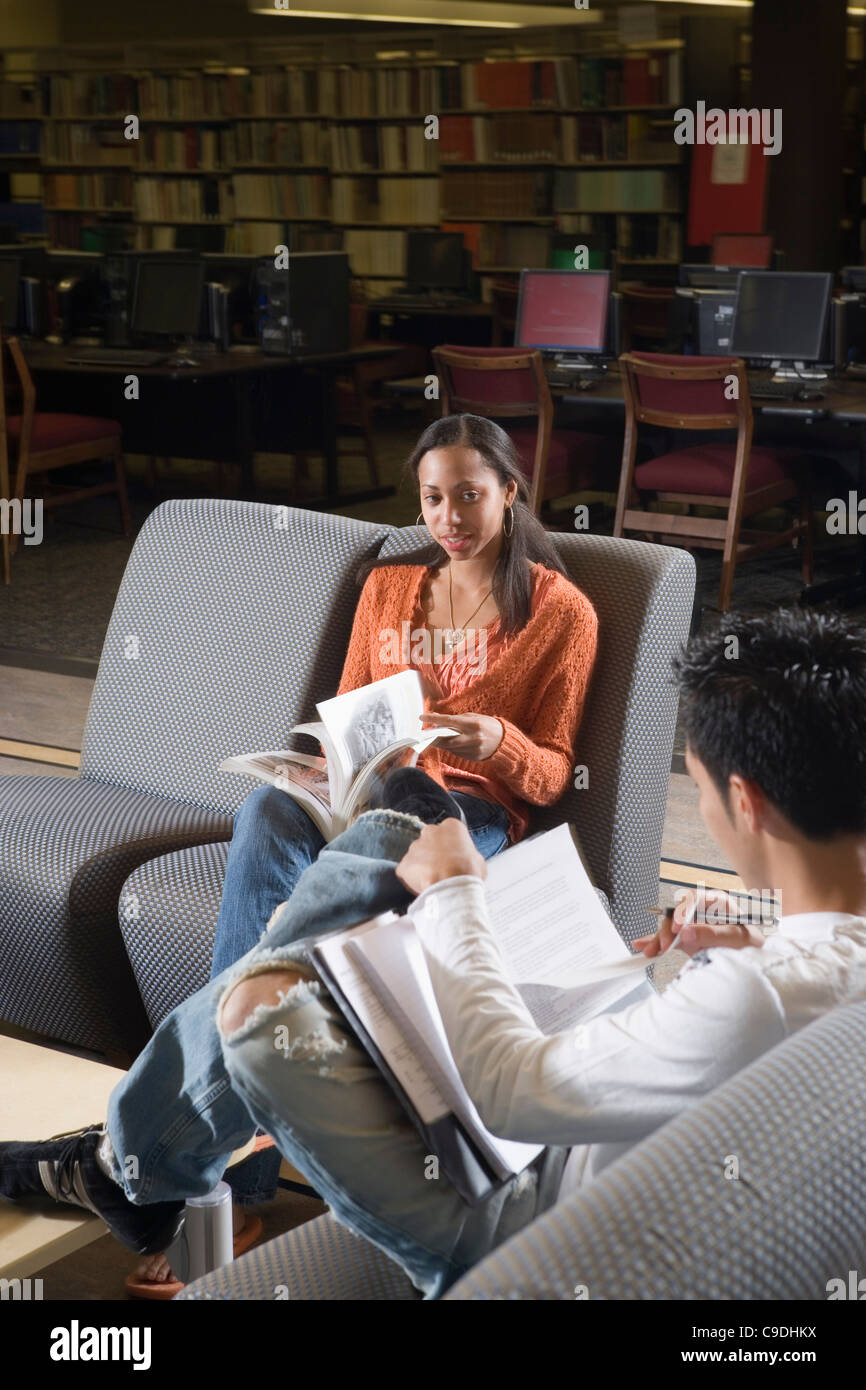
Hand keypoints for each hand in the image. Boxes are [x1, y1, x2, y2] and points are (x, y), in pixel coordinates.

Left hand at [396, 820, 486, 896]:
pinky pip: (407, 870)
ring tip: (434, 880)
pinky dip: (413, 878)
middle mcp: (430, 832)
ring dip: (424, 866)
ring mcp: (415, 846)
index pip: (449, 833)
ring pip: (418, 855)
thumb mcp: (478, 860)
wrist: (451, 885)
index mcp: (451, 827)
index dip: (452, 847)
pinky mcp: (405, 863)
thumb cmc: (468, 872)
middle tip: (443, 869)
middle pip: (431, 841)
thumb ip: (468, 855)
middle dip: (434, 853)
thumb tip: (467, 861)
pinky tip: (423, 886)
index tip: (454, 858)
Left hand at [421, 711, 503, 761]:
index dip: (434, 719)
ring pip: (451, 748)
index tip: (422, 717)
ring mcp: (474, 749)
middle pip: (447, 739)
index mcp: (473, 724)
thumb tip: (436, 720)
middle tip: (425, 735)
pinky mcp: (474, 758)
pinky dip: (452, 748)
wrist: (504, 741)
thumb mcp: (473, 718)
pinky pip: (458, 753)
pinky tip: (451, 744)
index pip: (449, 721)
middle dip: (434, 737)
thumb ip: (456, 719)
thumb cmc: (487, 725)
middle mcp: (473, 738)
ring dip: (441, 743)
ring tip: (435, 738)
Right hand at [632, 888, 766, 958]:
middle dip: (668, 929)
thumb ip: (712, 934)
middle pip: (677, 914)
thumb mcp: (737, 938)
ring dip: (658, 939)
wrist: (754, 959)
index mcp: (716, 902)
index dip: (682, 912)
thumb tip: (686, 932)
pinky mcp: (686, 938)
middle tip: (666, 944)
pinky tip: (643, 945)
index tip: (678, 928)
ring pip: (669, 927)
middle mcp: (701, 910)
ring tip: (650, 951)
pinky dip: (656, 943)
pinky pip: (669, 939)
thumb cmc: (751, 945)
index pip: (693, 900)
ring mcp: (692, 924)